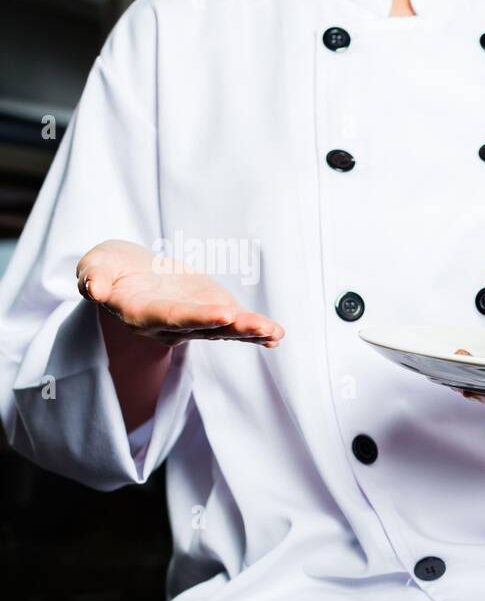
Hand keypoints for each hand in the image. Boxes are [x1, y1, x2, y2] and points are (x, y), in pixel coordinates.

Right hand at [77, 239, 282, 347]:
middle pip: (206, 329)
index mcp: (142, 313)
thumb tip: (93, 288)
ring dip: (251, 332)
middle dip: (235, 328)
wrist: (126, 272)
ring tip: (275, 333)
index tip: (223, 313)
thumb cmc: (109, 267)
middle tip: (261, 328)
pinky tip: (276, 335)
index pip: (172, 317)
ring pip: (225, 330)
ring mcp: (194, 321)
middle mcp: (171, 325)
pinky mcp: (210, 312)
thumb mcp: (95, 265)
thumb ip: (94, 276)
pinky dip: (255, 332)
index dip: (197, 317)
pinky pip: (234, 325)